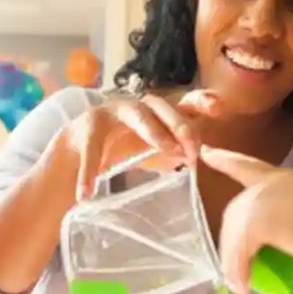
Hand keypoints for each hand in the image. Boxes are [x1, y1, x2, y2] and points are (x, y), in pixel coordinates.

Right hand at [65, 89, 221, 199]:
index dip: (200, 101)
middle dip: (180, 124)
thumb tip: (194, 156)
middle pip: (162, 106)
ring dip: (154, 133)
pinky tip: (87, 192)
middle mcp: (135, 106)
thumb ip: (174, 151)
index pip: (181, 102)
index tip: (218, 107)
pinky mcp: (87, 128)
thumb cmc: (120, 150)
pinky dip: (89, 173)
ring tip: (168, 153)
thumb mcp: (152, 151)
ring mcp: (110, 113)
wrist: (74, 156)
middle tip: (193, 149)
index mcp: (154, 112)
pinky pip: (93, 150)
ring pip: (137, 116)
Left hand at [201, 146, 292, 293]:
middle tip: (232, 264)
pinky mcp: (257, 221)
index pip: (248, 165)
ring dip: (234, 261)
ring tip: (242, 284)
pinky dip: (239, 269)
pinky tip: (244, 285)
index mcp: (285, 178)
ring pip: (235, 233)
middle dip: (230, 239)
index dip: (225, 159)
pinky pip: (238, 249)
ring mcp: (261, 200)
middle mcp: (269, 184)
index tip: (205, 152)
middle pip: (235, 211)